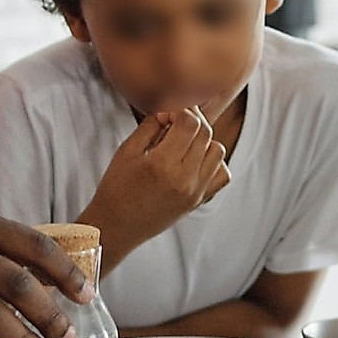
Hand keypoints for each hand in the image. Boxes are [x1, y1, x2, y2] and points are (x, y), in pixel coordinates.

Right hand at [82, 106, 229, 264]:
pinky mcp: (199, 201)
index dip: (179, 110)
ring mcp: (195, 192)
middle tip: (173, 122)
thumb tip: (169, 110)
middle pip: (205, 133)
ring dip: (203, 140)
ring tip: (182, 143)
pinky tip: (194, 161)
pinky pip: (222, 174)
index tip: (165, 114)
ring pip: (217, 150)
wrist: (116, 227)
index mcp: (162, 164)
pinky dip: (213, 162)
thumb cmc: (116, 189)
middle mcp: (184, 179)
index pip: (189, 122)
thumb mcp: (126, 151)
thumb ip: (151, 126)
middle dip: (191, 120)